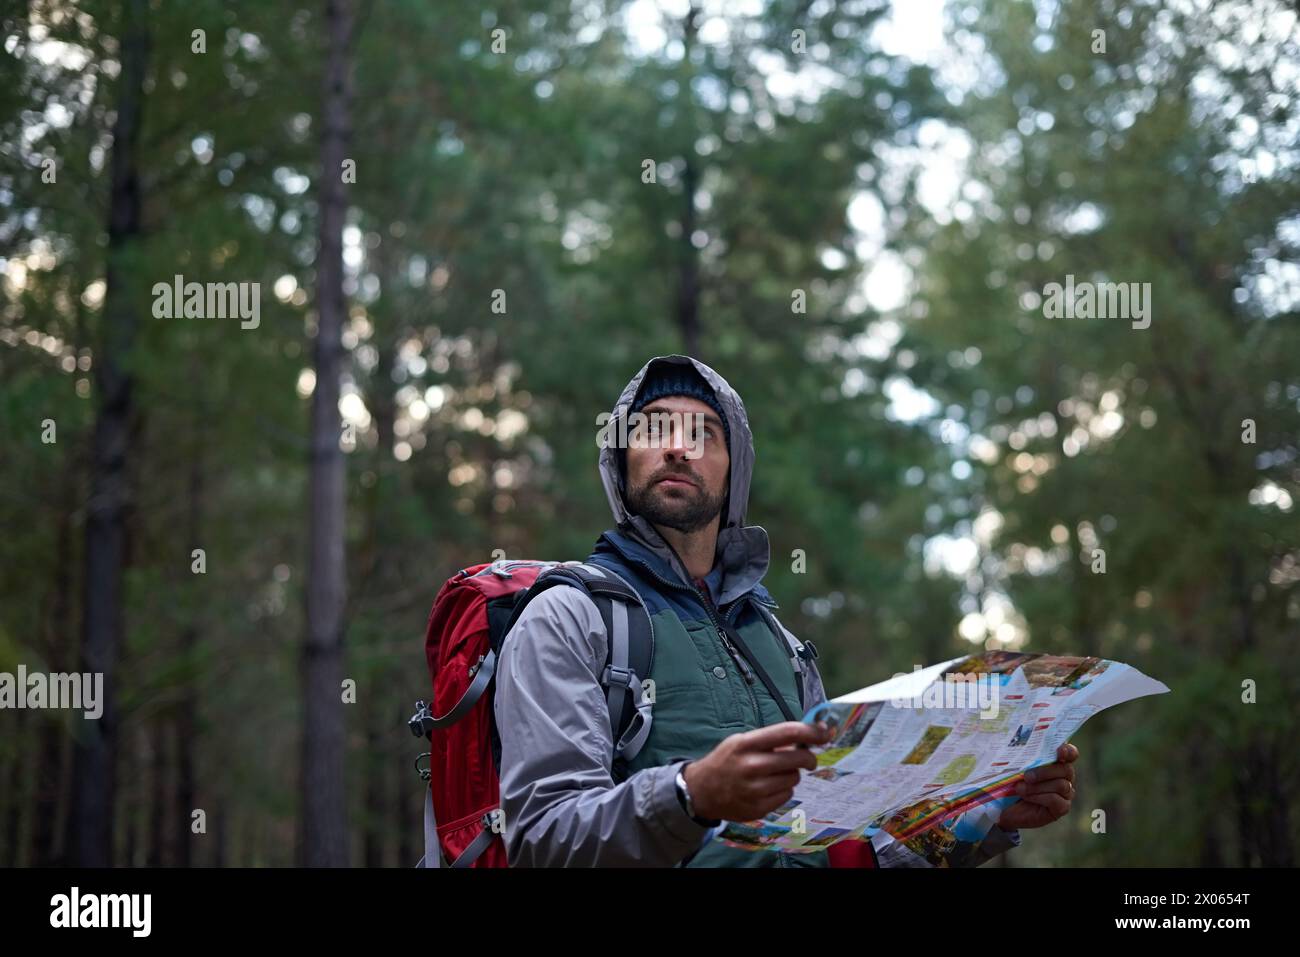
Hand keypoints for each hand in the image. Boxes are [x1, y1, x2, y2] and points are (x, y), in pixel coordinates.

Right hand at [684, 720, 833, 821]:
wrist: (702, 791)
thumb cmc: (727, 761)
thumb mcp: (741, 742)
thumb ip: (771, 739)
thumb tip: (809, 736)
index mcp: (746, 744)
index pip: (788, 733)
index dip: (811, 732)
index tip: (825, 732)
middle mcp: (751, 766)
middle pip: (797, 759)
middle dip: (809, 758)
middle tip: (809, 759)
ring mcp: (755, 790)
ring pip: (794, 779)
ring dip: (792, 775)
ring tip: (776, 774)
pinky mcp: (758, 808)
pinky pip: (787, 795)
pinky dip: (784, 790)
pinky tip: (769, 788)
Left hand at [998, 743, 1078, 830]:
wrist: (1006, 808)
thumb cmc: (1011, 783)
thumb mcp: (1014, 768)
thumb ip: (1022, 758)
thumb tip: (1016, 747)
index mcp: (1056, 762)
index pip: (1071, 754)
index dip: (1068, 751)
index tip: (1059, 751)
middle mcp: (1065, 777)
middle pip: (1066, 769)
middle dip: (1045, 772)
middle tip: (1027, 776)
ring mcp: (1066, 793)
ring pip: (1061, 785)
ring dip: (1037, 786)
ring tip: (1020, 788)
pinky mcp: (1062, 808)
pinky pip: (1056, 800)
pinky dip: (1038, 797)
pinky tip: (1026, 797)